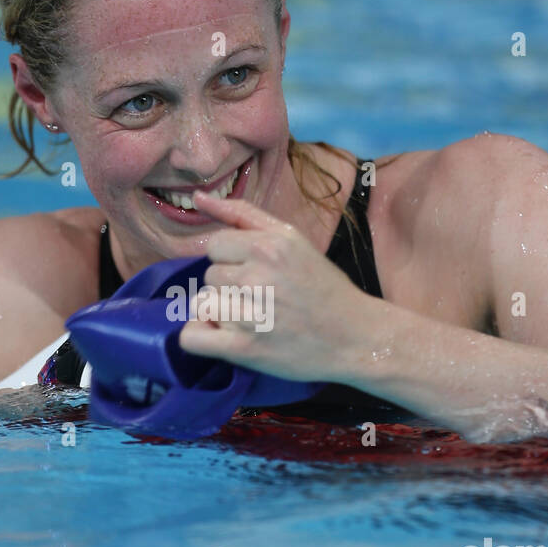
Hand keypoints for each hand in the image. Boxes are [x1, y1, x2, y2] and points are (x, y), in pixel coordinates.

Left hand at [177, 187, 373, 383]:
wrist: (355, 337)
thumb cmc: (323, 286)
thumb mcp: (291, 238)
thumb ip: (243, 214)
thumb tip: (198, 197)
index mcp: (267, 246)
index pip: (215, 245)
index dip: (231, 260)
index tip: (254, 273)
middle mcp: (257, 277)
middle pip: (209, 277)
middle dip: (228, 287)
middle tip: (260, 299)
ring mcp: (249, 314)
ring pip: (201, 305)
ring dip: (220, 314)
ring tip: (252, 320)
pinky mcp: (244, 348)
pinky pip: (192, 338)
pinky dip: (201, 338)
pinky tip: (225, 337)